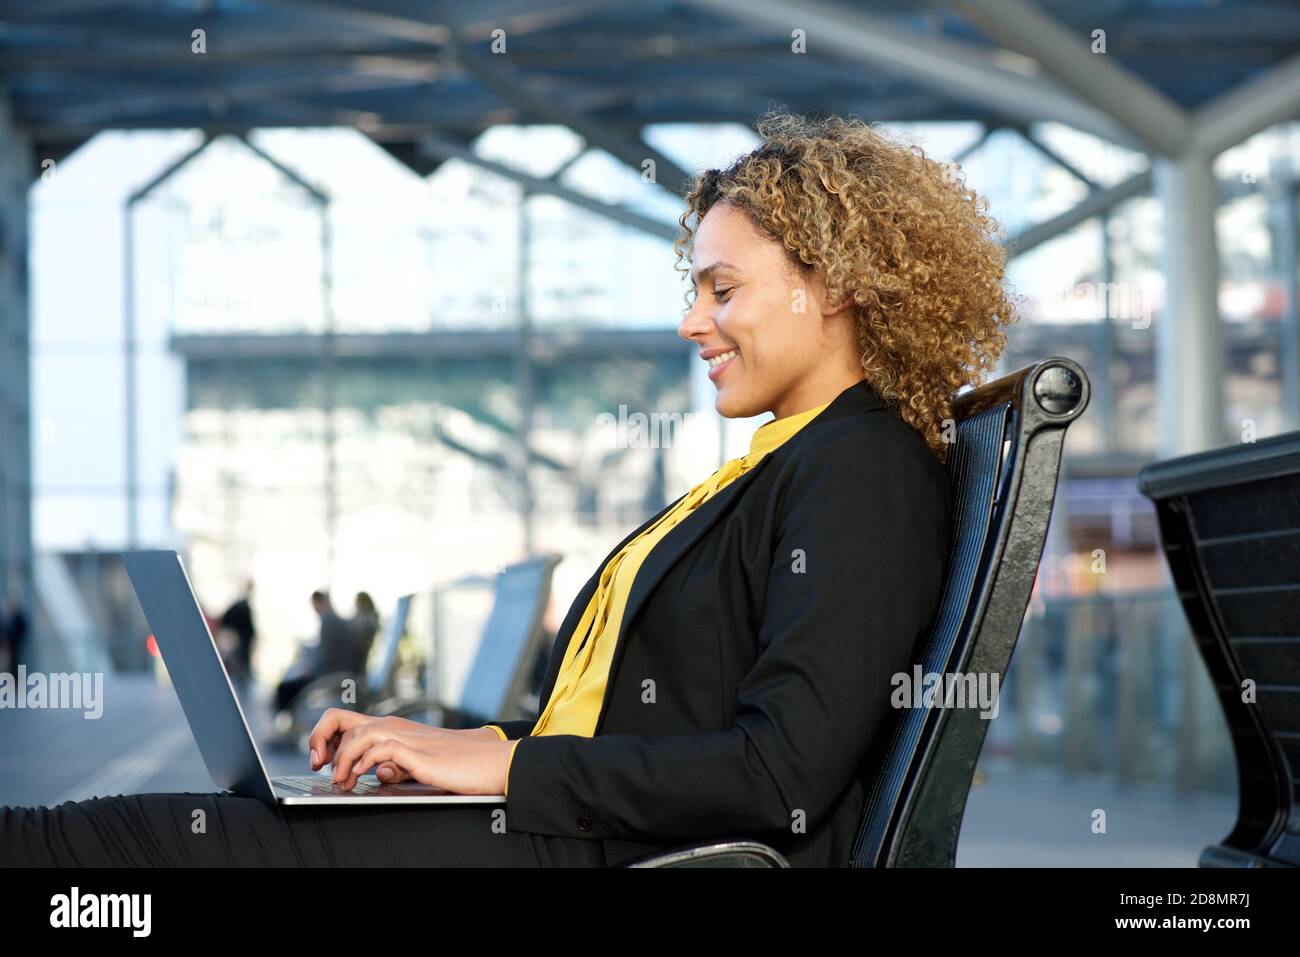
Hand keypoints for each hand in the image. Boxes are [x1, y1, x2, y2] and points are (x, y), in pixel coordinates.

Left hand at [307, 709, 513, 793]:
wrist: (488, 761)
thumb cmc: (456, 764)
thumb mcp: (416, 764)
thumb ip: (394, 765)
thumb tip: (375, 771)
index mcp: (392, 728)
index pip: (344, 720)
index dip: (323, 737)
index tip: (320, 761)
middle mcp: (394, 726)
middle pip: (341, 722)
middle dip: (324, 748)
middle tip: (329, 775)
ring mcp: (405, 736)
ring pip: (357, 735)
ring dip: (343, 760)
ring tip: (344, 781)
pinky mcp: (416, 751)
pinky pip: (380, 749)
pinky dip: (366, 762)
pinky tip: (366, 776)